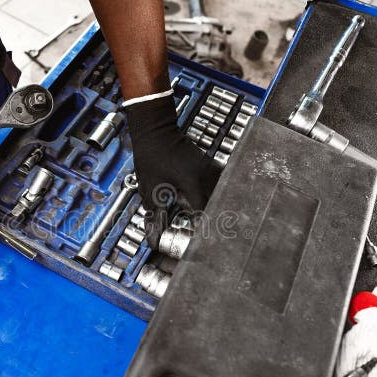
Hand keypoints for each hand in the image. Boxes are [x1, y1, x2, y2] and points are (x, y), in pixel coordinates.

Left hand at [124, 93, 219, 246]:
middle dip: (220, 225)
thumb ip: (154, 216)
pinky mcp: (213, 168)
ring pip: (226, 197)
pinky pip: (223, 187)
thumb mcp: (150, 190)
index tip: (205, 246)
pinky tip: (219, 209)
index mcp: (193, 184)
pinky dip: (222, 199)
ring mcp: (213, 171)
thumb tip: (153, 239)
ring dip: (223, 212)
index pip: (206, 216)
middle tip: (219, 242)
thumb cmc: (151, 157)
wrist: (156, 130)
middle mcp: (208, 177)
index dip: (207, 233)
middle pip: (222, 207)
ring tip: (224, 229)